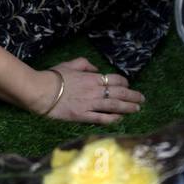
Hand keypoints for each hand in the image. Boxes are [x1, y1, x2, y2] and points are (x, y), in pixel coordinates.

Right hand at [29, 57, 144, 124]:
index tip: (128, 86)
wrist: (41, 91)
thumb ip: (85, 64)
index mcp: (92, 78)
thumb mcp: (70, 64)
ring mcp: (89, 104)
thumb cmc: (54, 77)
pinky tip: (119, 119)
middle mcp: (94, 91)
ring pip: (114, 106)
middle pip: (119, 93)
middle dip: (132, 96)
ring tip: (137, 109)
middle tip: (142, 99)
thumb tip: (96, 69)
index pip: (114, 79)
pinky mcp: (82, 116)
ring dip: (127, 107)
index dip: (124, 83)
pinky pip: (101, 118)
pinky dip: (112, 119)